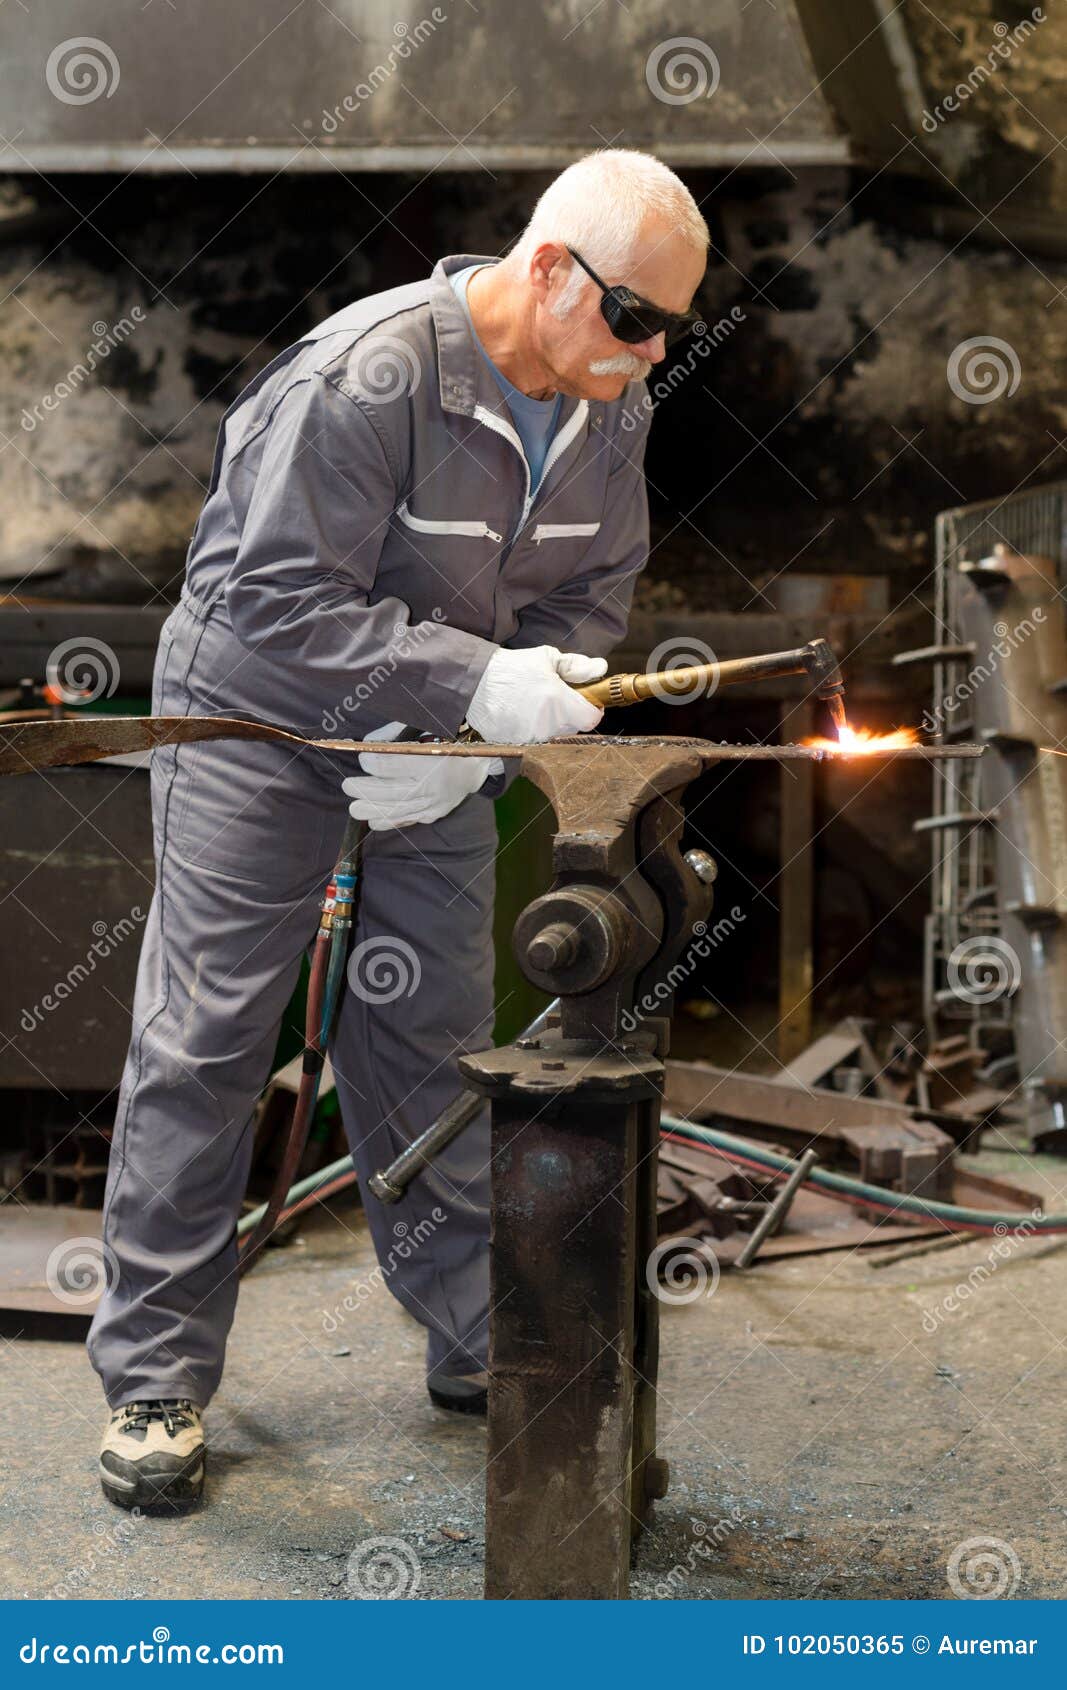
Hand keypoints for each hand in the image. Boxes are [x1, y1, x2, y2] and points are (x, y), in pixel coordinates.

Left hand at [343, 722, 500, 830]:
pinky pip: (410, 819)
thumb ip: (394, 734)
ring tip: (354, 808)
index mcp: (433, 758)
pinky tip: (372, 821)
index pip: (395, 764)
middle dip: (367, 789)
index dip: (374, 762)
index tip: (363, 758)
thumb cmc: (446, 738)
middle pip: (393, 790)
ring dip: (373, 809)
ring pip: (399, 809)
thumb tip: (365, 745)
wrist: (476, 763)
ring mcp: (436, 802)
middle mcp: (435, 784)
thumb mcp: (423, 727)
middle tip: (348, 786)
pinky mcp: (436, 812)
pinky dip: (390, 821)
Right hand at [465, 646, 606, 743]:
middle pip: (574, 727)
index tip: (586, 702)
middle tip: (557, 699)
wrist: (476, 682)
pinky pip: (535, 740)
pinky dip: (533, 730)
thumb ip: (576, 665)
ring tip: (536, 705)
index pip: (591, 718)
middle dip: (571, 714)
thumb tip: (600, 668)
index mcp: (559, 701)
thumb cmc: (513, 667)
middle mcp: (548, 723)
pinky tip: (522, 714)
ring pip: (555, 735)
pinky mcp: (517, 743)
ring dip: (552, 723)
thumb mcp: (547, 658)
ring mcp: (531, 737)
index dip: (592, 709)